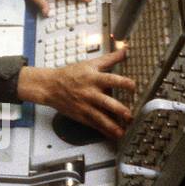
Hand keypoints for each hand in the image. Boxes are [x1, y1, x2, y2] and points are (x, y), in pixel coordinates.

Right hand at [18, 48, 134, 139]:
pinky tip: (113, 136)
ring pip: (100, 118)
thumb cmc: (70, 74)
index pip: (112, 80)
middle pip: (106, 102)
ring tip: (122, 132)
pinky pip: (94, 125)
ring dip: (112, 126)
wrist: (50, 86)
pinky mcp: (81, 116)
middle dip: (119, 110)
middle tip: (130, 115)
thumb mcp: (90, 63)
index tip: (134, 87)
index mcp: (94, 78)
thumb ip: (110, 58)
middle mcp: (91, 93)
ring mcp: (85, 106)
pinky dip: (104, 131)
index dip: (124, 83)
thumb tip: (125, 50)